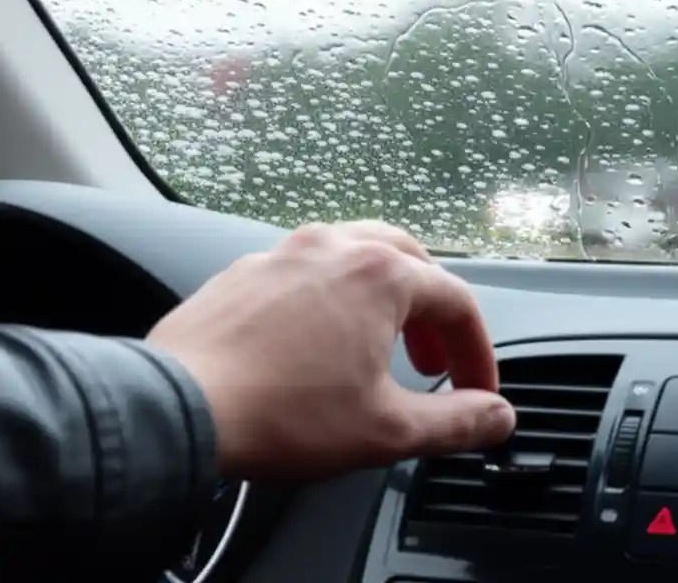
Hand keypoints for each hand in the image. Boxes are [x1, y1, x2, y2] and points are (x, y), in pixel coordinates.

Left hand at [148, 221, 514, 479]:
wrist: (180, 408)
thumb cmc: (281, 414)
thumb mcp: (387, 431)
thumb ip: (456, 422)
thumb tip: (497, 417)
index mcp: (381, 274)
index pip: (457, 303)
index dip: (478, 354)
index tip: (477, 394)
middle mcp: (334, 246)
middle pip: (410, 261)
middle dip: (432, 314)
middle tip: (432, 363)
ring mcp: (283, 252)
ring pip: (354, 254)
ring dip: (382, 297)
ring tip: (380, 344)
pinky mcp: (243, 271)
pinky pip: (304, 270)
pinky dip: (329, 297)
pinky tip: (316, 341)